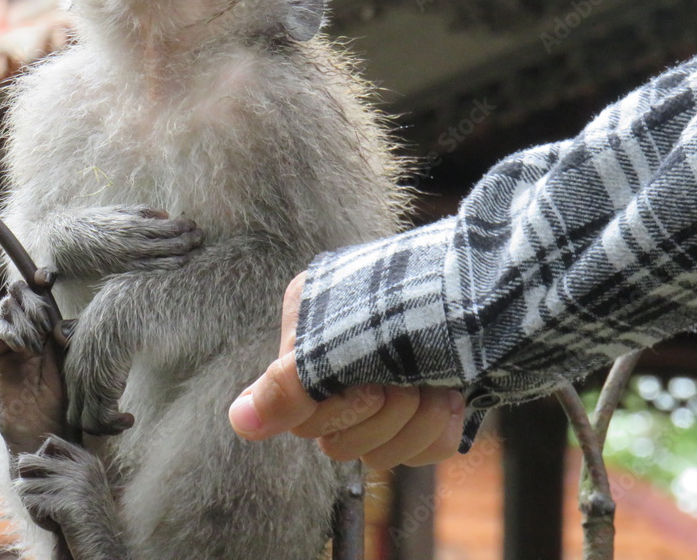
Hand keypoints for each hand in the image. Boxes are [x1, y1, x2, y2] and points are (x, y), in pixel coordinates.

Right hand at [228, 272, 464, 466]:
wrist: (504, 292)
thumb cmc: (422, 302)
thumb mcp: (345, 338)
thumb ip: (289, 385)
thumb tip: (239, 422)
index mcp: (309, 326)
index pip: (292, 404)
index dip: (333, 407)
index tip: (366, 385)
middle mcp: (340, 356)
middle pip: (331, 436)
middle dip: (379, 417)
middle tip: (406, 383)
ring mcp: (384, 379)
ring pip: (373, 451)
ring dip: (411, 425)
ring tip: (438, 386)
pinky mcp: (422, 400)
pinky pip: (412, 450)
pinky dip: (435, 432)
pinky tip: (451, 398)